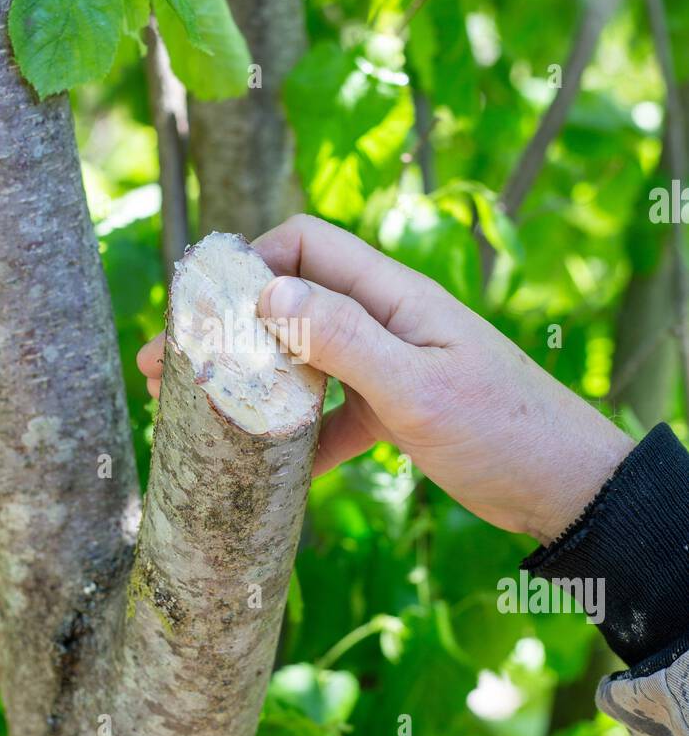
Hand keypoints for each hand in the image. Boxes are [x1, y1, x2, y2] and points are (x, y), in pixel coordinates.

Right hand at [137, 215, 632, 544]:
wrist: (568, 489)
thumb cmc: (502, 431)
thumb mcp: (415, 387)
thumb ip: (343, 340)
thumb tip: (266, 294)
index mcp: (395, 296)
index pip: (306, 245)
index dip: (248, 264)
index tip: (200, 311)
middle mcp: (388, 320)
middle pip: (294, 301)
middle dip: (230, 327)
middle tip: (168, 367)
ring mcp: (391, 365)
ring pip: (306, 357)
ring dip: (254, 379)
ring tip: (196, 412)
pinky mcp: (397, 411)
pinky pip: (332, 413)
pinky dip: (299, 435)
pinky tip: (268, 469)